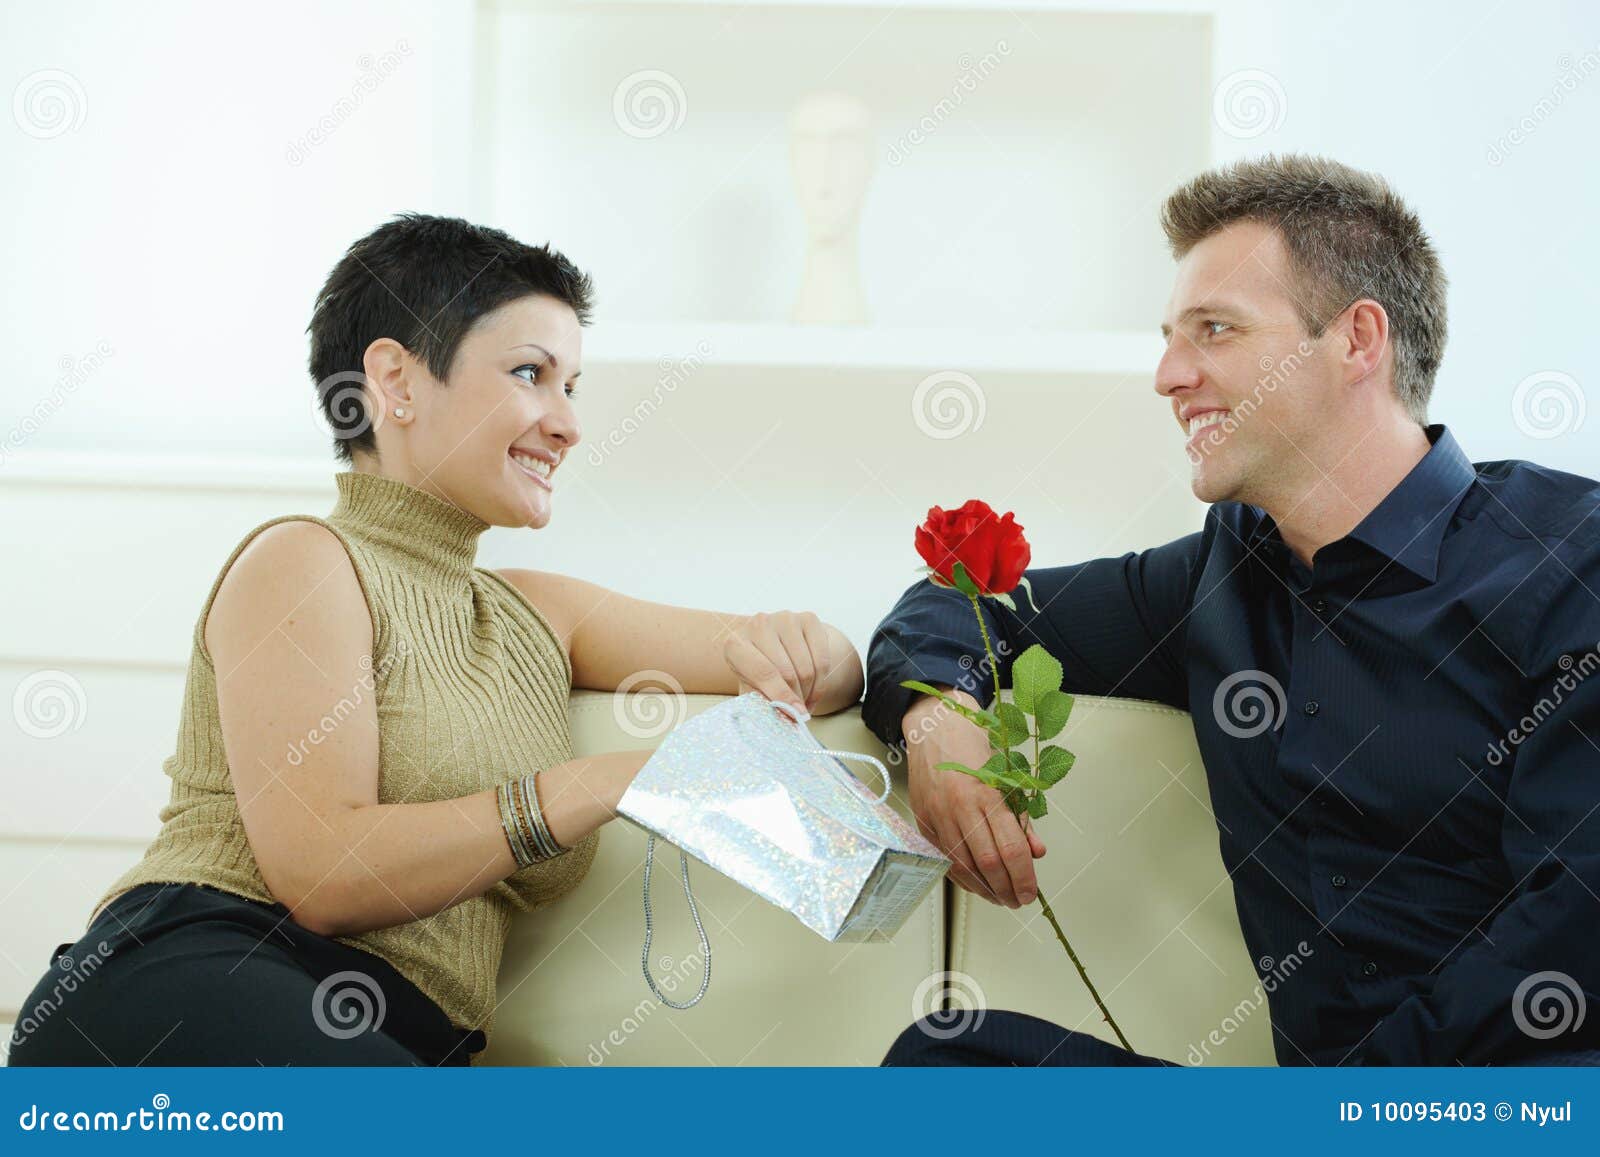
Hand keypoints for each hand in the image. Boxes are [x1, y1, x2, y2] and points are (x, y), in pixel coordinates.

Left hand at [724, 610, 834, 713]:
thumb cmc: (758, 673)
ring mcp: (785, 618)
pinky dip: (822, 680)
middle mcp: (758, 624)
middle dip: (797, 698)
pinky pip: (822, 657)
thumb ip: (765, 703)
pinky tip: (815, 689)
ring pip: (807, 667)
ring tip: (805, 701)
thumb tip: (791, 718)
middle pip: (788, 672)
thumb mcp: (751, 688)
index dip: (782, 696)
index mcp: (735, 643)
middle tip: (799, 713)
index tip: (797, 715)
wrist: (773, 646)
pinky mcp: (808, 618)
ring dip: (810, 691)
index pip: (763, 673)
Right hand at [902, 689, 1045, 907]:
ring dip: (984, 889)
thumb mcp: (1007, 776)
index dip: (1024, 876)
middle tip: (1018, 900)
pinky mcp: (923, 821)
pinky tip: (977, 885)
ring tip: (1000, 898)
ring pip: (963, 866)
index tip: (1032, 891)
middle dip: (1006, 889)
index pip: (1010, 848)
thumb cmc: (973, 746)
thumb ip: (1021, 817)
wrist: (934, 727)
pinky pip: (944, 859)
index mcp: (987, 792)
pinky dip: (962, 878)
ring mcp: (938, 815)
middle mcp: (960, 806)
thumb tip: (1036, 852)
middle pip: (987, 862)